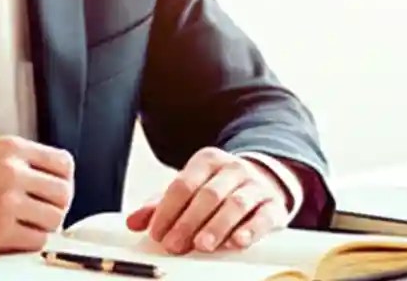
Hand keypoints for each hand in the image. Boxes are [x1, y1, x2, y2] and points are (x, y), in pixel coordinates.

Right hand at [0, 135, 74, 254]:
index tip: (53, 191)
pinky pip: (38, 241)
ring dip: (44, 226)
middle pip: (64, 193)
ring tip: (27, 224)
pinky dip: (31, 242)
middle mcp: (10, 171)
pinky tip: (14, 235)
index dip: (64, 181)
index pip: (64, 163)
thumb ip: (28, 162)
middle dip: (57, 206)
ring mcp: (4, 202)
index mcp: (11, 148)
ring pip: (54, 219)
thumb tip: (65, 181)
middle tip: (42, 212)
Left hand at [125, 148, 288, 254]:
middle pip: (208, 195)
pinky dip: (250, 230)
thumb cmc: (218, 190)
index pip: (183, 184)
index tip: (157, 232)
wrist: (265, 182)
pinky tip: (237, 241)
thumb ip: (160, 206)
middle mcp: (232, 169)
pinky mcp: (274, 206)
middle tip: (174, 245)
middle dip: (188, 221)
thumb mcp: (190, 190)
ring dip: (217, 226)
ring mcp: (255, 186)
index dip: (168, 210)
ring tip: (202, 245)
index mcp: (207, 161)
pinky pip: (263, 217)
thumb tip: (132, 222)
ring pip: (235, 204)